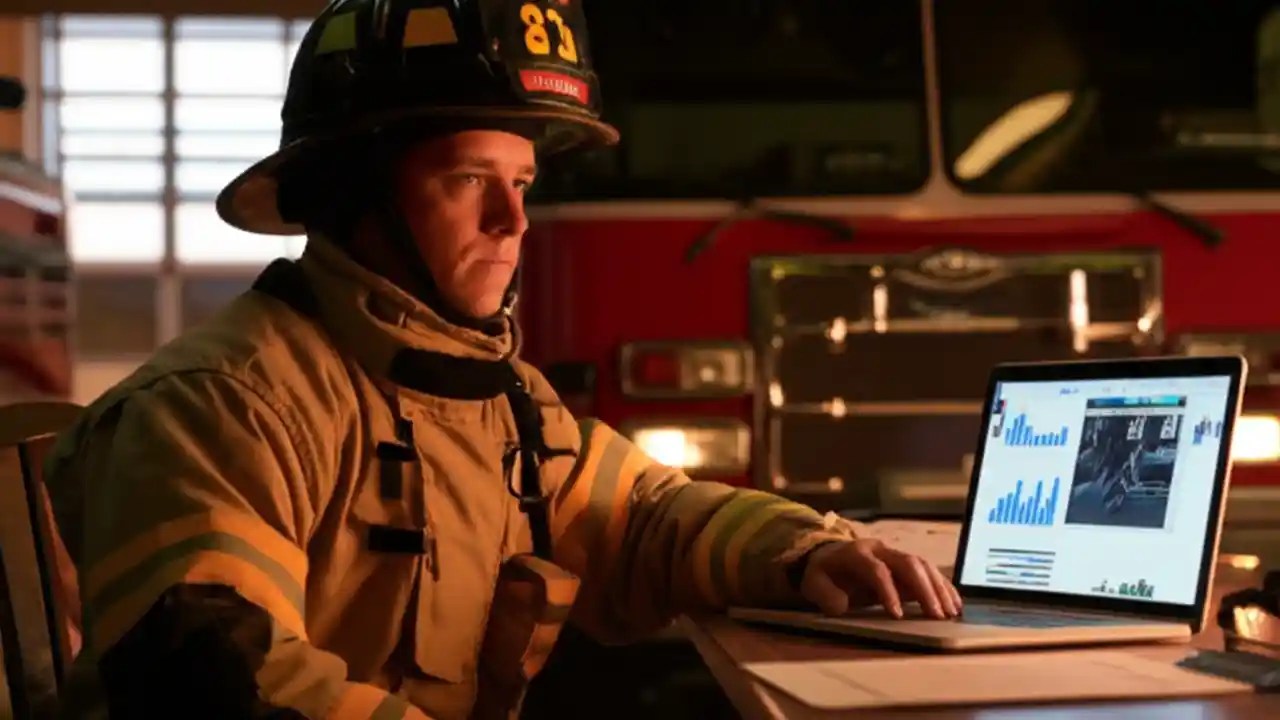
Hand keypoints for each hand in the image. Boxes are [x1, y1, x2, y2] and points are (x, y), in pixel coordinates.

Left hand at [799, 539, 961, 619]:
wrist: (828, 556)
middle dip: (924, 589)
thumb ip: (825, 595)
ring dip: (938, 588)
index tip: (898, 615)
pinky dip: (942, 587)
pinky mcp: (905, 563)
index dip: (888, 591)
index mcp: (856, 553)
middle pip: (908, 563)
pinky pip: (928, 571)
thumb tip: (842, 606)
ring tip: (951, 612)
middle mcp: (880, 549)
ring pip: (922, 565)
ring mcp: (894, 554)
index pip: (877, 570)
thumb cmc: (823, 573)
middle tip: (937, 615)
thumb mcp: (813, 584)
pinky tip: (954, 604)